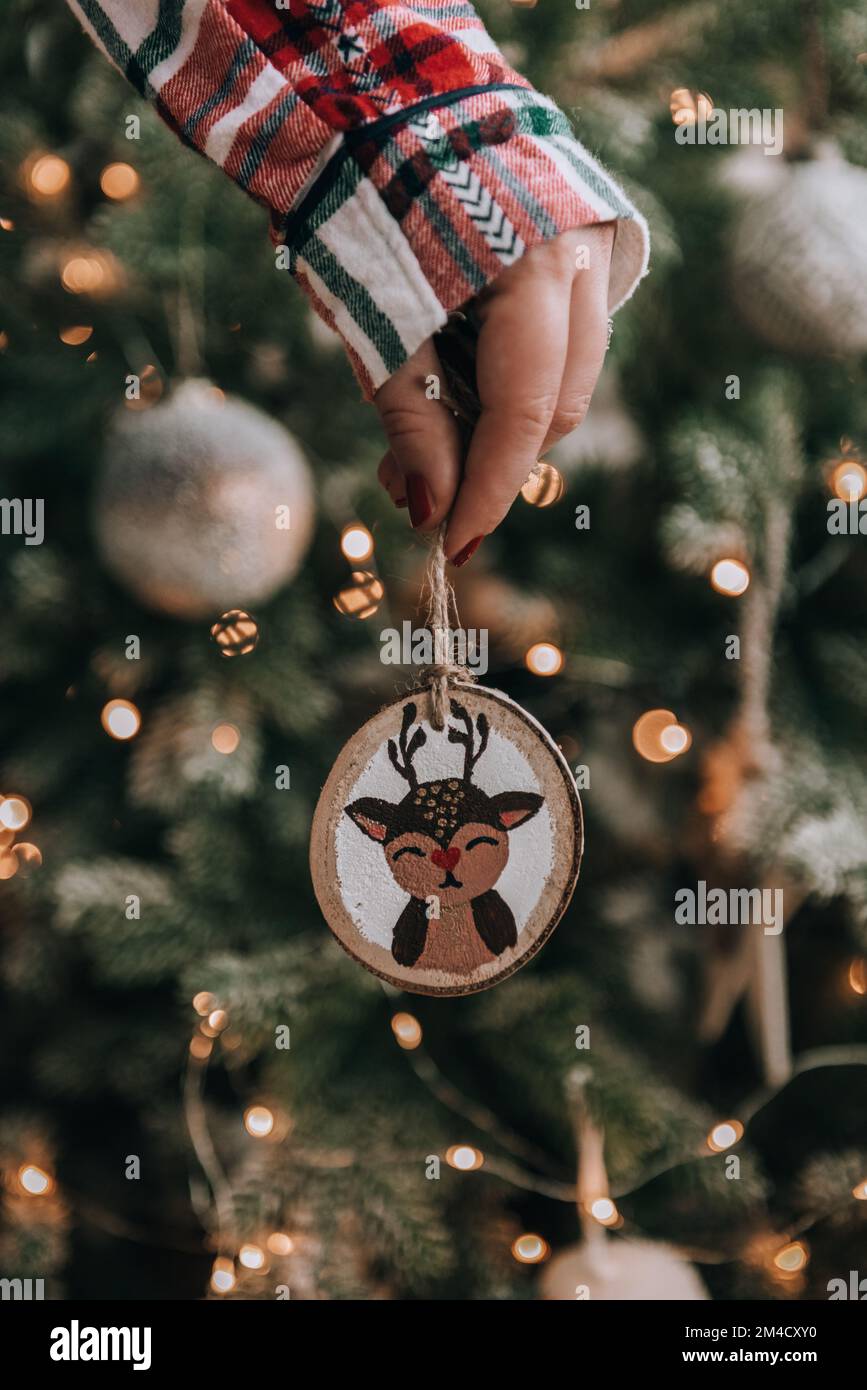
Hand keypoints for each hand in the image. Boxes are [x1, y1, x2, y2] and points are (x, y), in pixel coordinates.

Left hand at [374, 223, 613, 565]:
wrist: (367, 92)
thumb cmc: (359, 199)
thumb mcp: (373, 321)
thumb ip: (410, 418)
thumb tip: (432, 511)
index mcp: (531, 265)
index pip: (525, 413)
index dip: (489, 489)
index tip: (455, 547)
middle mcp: (578, 254)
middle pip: (555, 405)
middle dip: (488, 458)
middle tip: (416, 488)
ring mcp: (585, 242)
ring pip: (560, 377)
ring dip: (492, 422)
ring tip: (414, 441)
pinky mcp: (573, 242)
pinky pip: (554, 339)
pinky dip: (502, 376)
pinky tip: (445, 388)